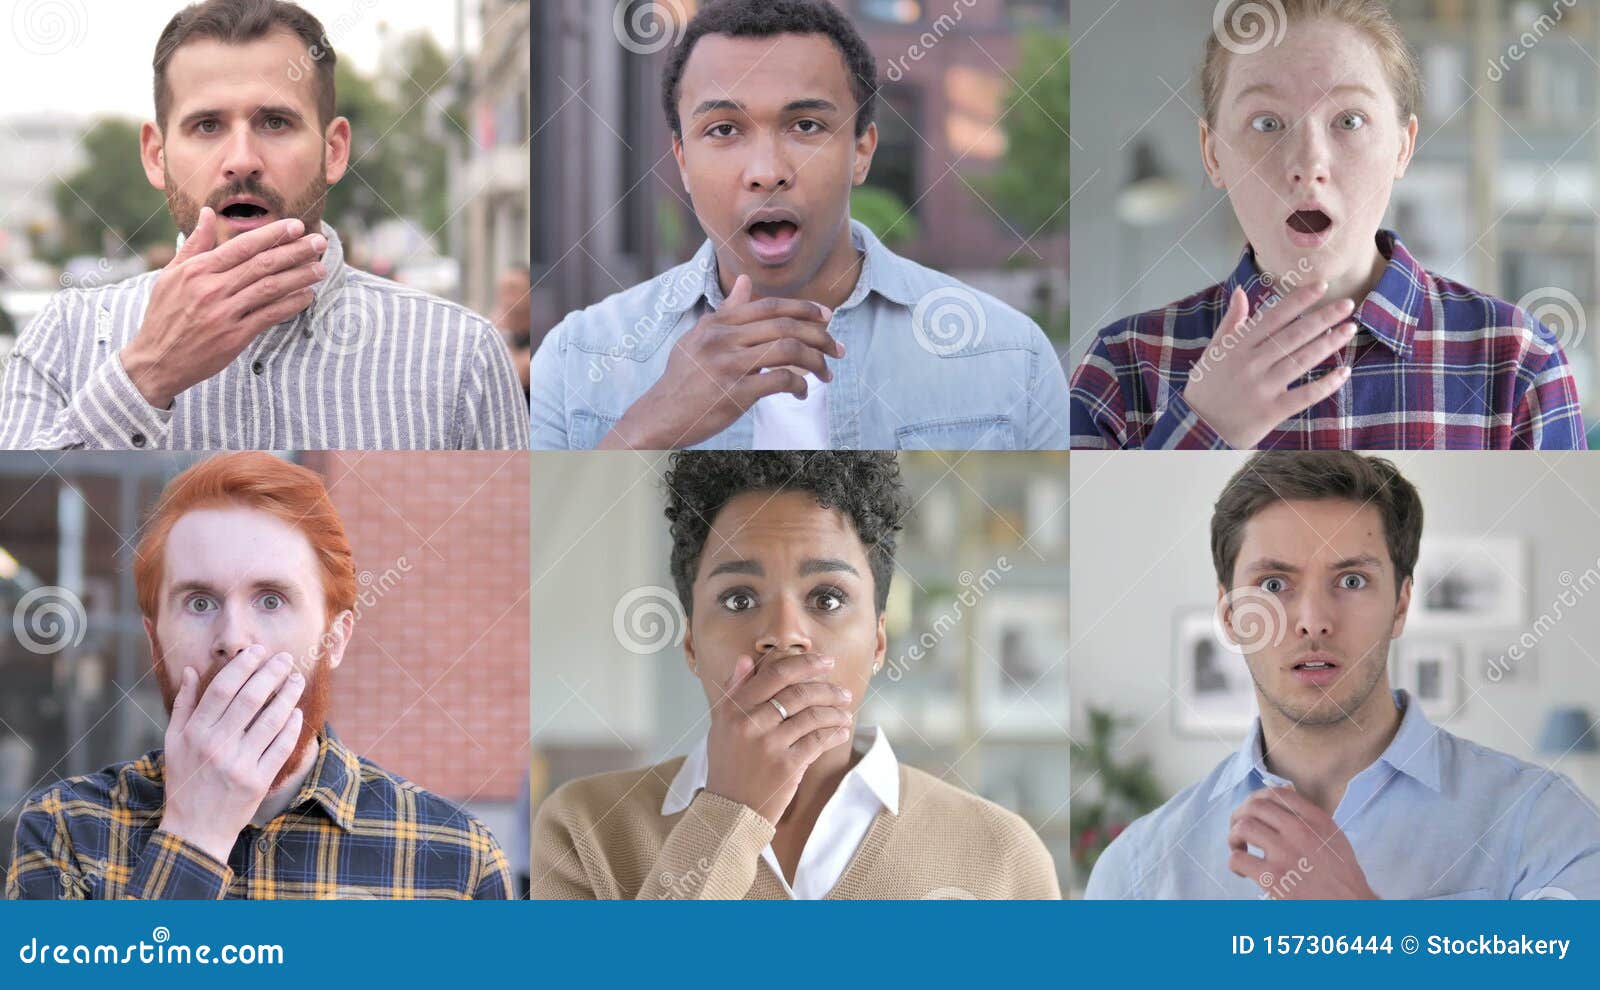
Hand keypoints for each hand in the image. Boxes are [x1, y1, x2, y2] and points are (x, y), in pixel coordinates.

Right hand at [121, 208, 327, 409]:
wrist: (157, 360)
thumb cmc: (164, 314)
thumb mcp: (171, 275)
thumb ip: (194, 244)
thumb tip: (207, 213)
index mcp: (197, 270)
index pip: (243, 246)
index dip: (273, 234)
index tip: (296, 225)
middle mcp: (212, 289)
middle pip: (262, 264)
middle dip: (295, 251)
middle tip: (319, 242)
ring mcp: (225, 313)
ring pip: (270, 288)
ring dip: (299, 277)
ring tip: (320, 268)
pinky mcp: (235, 336)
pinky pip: (270, 315)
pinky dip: (291, 305)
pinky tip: (307, 296)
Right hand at [157, 645, 307, 862]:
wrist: (195, 830)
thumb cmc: (184, 780)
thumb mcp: (174, 742)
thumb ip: (184, 705)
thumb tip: (193, 670)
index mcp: (194, 734)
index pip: (222, 689)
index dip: (243, 665)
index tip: (259, 651)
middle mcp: (216, 746)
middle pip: (250, 699)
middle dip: (271, 673)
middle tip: (285, 658)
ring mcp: (239, 764)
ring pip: (271, 720)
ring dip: (287, 695)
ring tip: (296, 679)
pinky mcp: (258, 781)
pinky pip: (281, 746)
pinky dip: (292, 726)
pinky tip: (297, 712)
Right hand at [599, 275, 841, 448]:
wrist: (660, 415)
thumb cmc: (683, 379)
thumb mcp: (699, 338)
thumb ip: (727, 311)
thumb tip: (744, 281)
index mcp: (718, 323)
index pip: (771, 306)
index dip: (805, 308)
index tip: (828, 317)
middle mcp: (723, 338)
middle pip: (786, 325)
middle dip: (820, 336)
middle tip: (838, 350)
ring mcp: (728, 364)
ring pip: (788, 350)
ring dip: (815, 361)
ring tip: (826, 374)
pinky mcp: (734, 393)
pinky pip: (780, 381)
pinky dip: (799, 386)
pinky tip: (802, 393)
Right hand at [704, 651, 853, 824]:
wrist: (730, 810)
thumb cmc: (728, 765)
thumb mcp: (722, 725)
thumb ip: (733, 691)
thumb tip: (745, 659)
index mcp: (734, 709)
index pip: (775, 675)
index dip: (805, 663)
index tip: (825, 662)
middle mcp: (750, 723)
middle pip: (799, 694)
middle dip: (828, 689)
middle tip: (843, 692)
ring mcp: (769, 744)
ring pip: (812, 716)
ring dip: (835, 713)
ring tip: (845, 713)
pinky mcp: (786, 766)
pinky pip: (818, 741)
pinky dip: (834, 733)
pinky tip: (841, 732)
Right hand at [1182, 281, 1356, 447]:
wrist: (1198, 428)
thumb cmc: (1207, 387)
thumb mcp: (1213, 351)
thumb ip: (1231, 322)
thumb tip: (1241, 292)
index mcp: (1238, 346)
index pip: (1273, 317)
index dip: (1298, 300)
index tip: (1321, 286)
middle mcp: (1251, 364)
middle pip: (1293, 335)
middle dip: (1322, 318)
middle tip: (1347, 304)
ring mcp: (1262, 388)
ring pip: (1301, 361)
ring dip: (1328, 344)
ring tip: (1349, 329)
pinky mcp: (1270, 411)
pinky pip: (1304, 395)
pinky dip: (1325, 384)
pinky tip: (1344, 372)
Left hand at [1227, 786, 1377, 898]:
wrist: (1350, 909)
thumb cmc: (1342, 878)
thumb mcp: (1334, 838)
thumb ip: (1310, 820)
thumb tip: (1282, 803)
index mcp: (1316, 820)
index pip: (1277, 793)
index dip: (1258, 799)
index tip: (1253, 810)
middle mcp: (1300, 831)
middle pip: (1254, 806)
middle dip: (1239, 815)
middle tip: (1239, 830)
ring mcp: (1285, 853)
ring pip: (1243, 827)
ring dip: (1234, 837)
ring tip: (1239, 848)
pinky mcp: (1272, 877)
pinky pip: (1238, 859)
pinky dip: (1235, 862)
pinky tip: (1243, 871)